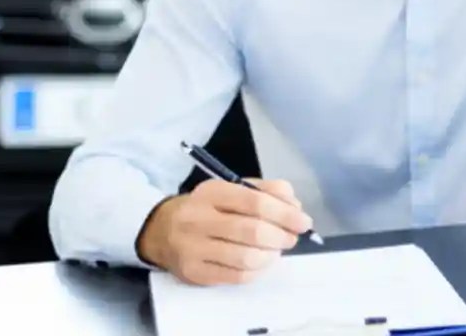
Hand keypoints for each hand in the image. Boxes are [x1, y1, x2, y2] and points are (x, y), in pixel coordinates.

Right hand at [136, 179, 313, 285]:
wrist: (161, 230)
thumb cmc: (208, 207)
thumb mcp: (234, 188)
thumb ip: (268, 191)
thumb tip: (295, 207)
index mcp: (212, 192)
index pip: (255, 203)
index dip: (285, 214)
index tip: (304, 222)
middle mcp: (198, 219)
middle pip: (252, 232)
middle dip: (281, 236)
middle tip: (292, 238)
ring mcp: (192, 248)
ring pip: (246, 258)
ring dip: (271, 256)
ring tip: (276, 250)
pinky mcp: (193, 272)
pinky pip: (236, 277)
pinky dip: (257, 271)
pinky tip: (261, 262)